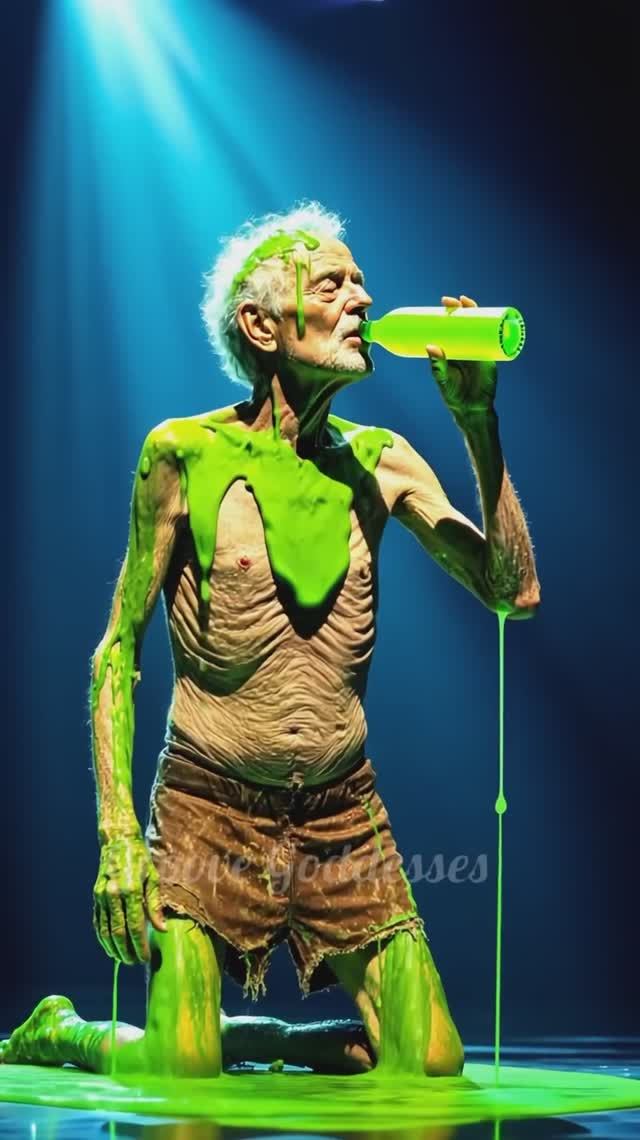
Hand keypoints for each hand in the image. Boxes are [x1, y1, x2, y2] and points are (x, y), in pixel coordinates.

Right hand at [93, 834, 166, 964]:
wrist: (117, 841)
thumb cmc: (140, 859)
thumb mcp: (153, 878)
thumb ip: (155, 905)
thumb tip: (161, 929)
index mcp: (131, 889)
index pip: (135, 926)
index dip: (140, 945)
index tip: (146, 957)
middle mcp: (113, 894)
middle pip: (118, 932)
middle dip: (127, 951)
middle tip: (136, 963)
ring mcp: (101, 896)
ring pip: (105, 930)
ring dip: (114, 948)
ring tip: (124, 959)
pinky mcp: (95, 897)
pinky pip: (98, 923)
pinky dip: (103, 938)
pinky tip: (111, 947)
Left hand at [426, 294, 496, 419]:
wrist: (472, 408)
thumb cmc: (453, 394)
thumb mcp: (443, 379)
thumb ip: (436, 365)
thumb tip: (430, 346)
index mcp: (452, 348)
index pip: (451, 326)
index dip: (449, 312)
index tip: (444, 302)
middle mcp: (465, 345)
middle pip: (465, 321)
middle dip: (461, 308)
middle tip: (453, 301)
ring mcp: (479, 348)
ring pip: (480, 326)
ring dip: (477, 312)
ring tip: (469, 303)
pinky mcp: (491, 355)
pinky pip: (495, 339)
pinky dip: (496, 328)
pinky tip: (495, 315)